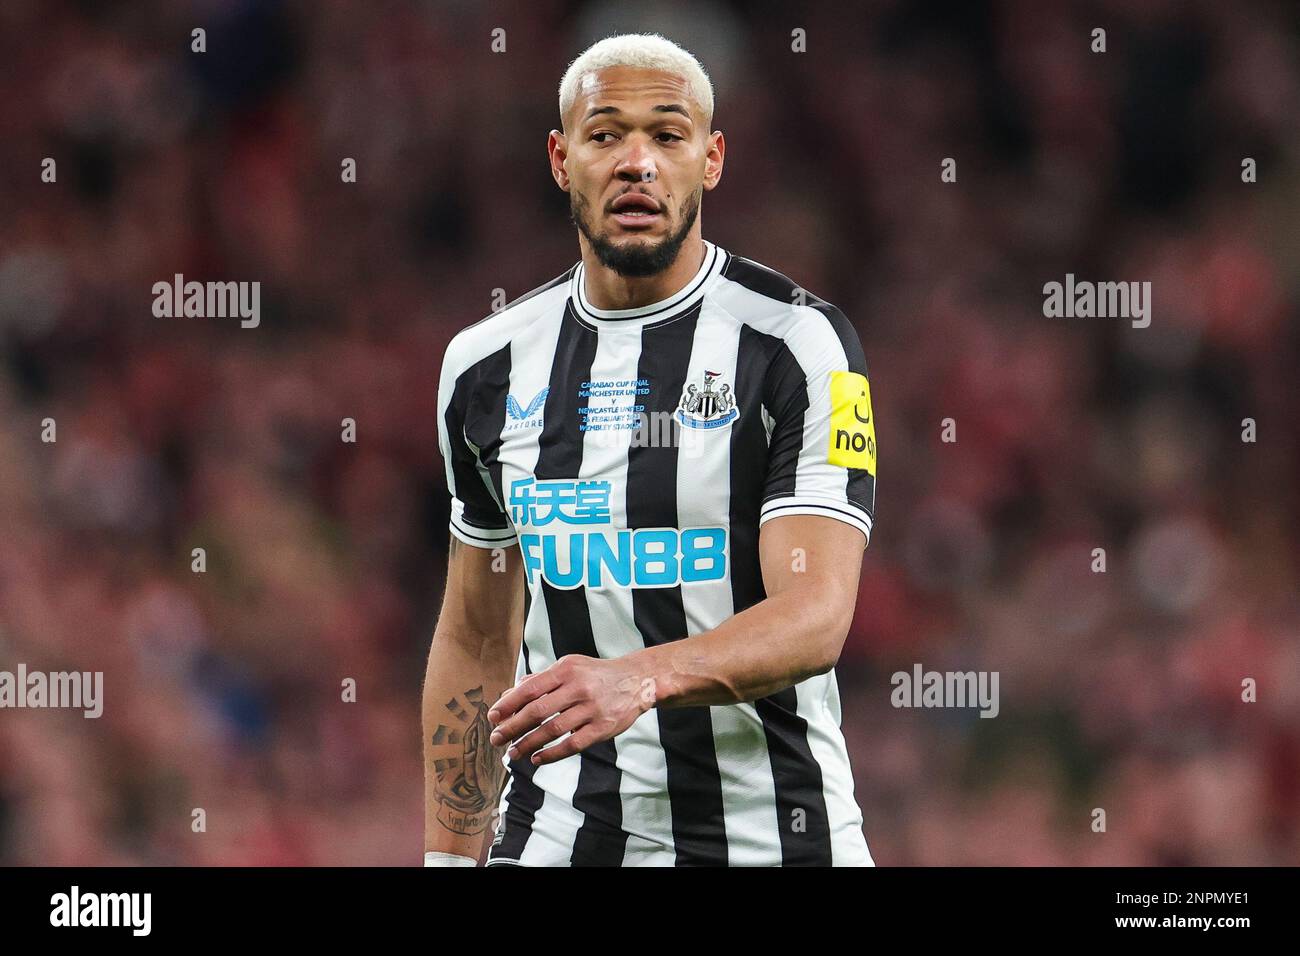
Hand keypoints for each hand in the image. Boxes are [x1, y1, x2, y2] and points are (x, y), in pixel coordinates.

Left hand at [487, 655, 656, 766]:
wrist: (637, 681)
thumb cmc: (595, 675)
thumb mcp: (569, 667)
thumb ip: (540, 680)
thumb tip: (509, 695)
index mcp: (565, 670)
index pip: (530, 689)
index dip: (508, 705)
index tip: (492, 718)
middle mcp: (578, 688)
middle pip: (537, 711)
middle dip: (512, 727)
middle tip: (496, 739)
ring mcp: (591, 709)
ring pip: (552, 730)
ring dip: (529, 744)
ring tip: (513, 753)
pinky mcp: (603, 728)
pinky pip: (573, 744)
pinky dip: (552, 754)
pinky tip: (538, 759)